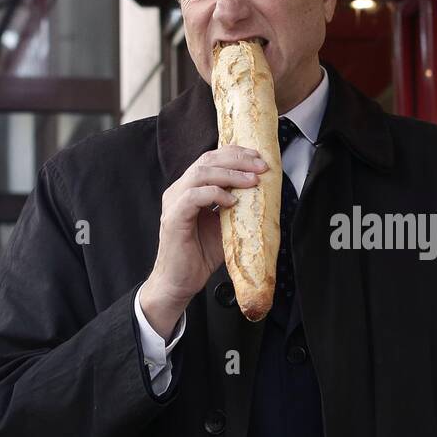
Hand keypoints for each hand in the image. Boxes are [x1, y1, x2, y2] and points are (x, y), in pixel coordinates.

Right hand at [139, 146, 268, 337]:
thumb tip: (262, 193)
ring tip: (252, 181)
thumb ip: (235, 206)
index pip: (211, 159)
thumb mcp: (224, 225)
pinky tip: (232, 201)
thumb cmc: (200, 255)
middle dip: (238, 160)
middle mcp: (179, 190)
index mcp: (190, 188)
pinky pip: (193, 196)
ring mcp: (174, 203)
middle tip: (261, 166)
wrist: (180, 282)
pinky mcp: (173, 218)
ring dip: (230, 174)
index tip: (259, 158)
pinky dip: (215, 194)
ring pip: (200, 174)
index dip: (235, 154)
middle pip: (207, 160)